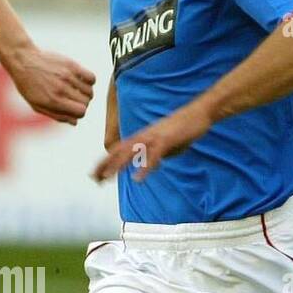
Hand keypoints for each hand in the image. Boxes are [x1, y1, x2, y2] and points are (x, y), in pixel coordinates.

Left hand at [4, 43, 94, 124]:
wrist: (23, 61)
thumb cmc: (28, 85)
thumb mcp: (37, 105)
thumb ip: (57, 115)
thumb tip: (75, 122)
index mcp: (53, 101)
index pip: (80, 112)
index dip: (79, 113)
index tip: (73, 109)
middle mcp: (62, 89)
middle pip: (86, 102)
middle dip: (82, 104)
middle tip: (73, 100)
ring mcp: (67, 76)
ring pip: (90, 91)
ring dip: (86, 94)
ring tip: (77, 91)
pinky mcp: (71, 65)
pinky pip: (91, 77)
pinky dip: (90, 82)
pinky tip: (81, 82)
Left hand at [93, 98, 213, 181]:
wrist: (198, 113)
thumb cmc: (183, 129)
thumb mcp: (164, 145)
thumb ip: (155, 154)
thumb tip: (151, 165)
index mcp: (142, 137)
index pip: (118, 150)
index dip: (105, 162)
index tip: (94, 175)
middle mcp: (144, 136)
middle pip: (119, 151)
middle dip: (105, 165)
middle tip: (93, 179)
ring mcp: (154, 137)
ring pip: (131, 152)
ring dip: (118, 165)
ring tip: (106, 177)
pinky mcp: (166, 140)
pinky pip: (153, 156)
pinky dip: (144, 167)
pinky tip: (137, 178)